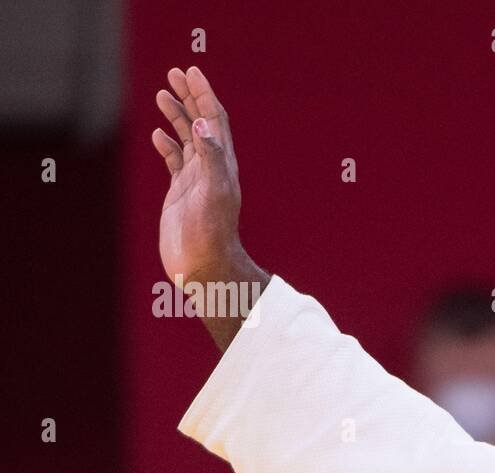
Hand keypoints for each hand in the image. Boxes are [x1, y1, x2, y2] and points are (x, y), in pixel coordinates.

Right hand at [151, 66, 245, 285]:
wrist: (204, 266)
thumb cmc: (212, 234)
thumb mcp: (214, 193)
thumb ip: (211, 158)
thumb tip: (202, 123)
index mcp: (222, 164)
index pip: (214, 120)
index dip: (204, 95)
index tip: (191, 71)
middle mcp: (211, 168)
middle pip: (201, 123)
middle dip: (190, 97)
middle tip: (174, 73)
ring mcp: (195, 180)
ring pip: (187, 139)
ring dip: (177, 116)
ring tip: (163, 94)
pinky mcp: (181, 193)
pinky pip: (175, 162)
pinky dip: (168, 145)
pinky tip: (159, 136)